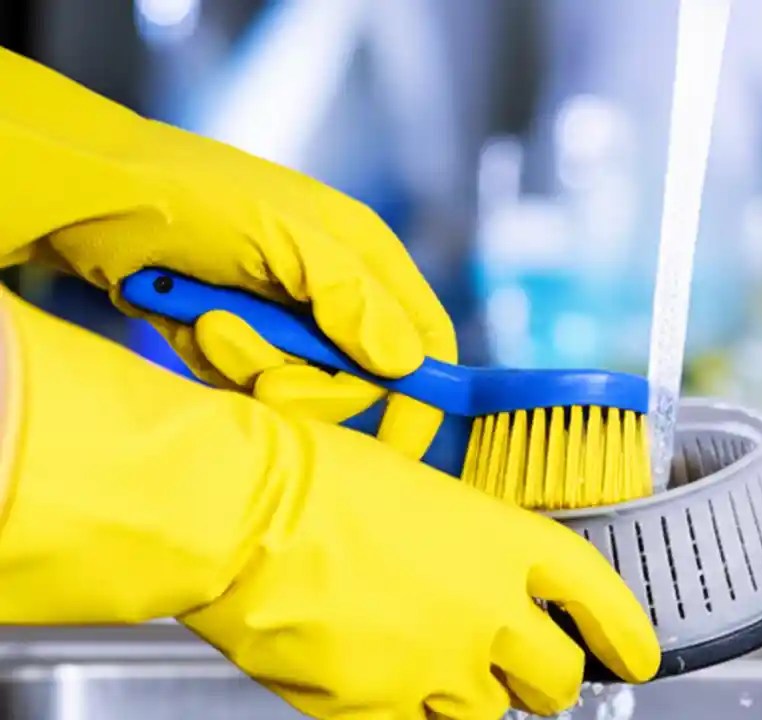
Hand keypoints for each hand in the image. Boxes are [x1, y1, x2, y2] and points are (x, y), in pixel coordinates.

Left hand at [0, 48, 451, 460]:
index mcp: (362, 255)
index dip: (421, 394)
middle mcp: (331, 288)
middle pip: (357, 379)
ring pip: (298, 384)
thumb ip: (353, 297)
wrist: (89, 196)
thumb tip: (408, 363)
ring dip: (250, 365)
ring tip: (210, 323)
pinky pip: (246, 382)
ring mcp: (281, 315)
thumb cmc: (195, 199)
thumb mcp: (286, 236)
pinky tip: (191, 323)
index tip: (400, 446)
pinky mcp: (234, 335)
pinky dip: (217, 362)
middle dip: (308, 384)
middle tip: (267, 380)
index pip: (423, 337)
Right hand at [0, 289, 660, 718]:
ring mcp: (435, 664)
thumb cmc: (314, 477)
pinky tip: (388, 689)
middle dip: (549, 681)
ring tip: (439, 671)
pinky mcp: (378, 708)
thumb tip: (473, 584)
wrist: (242, 513)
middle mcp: (486, 608)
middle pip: (556, 678)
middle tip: (531, 677)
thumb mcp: (419, 492)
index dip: (627, 632)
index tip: (641, 656)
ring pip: (489, 718)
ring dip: (475, 701)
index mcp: (504, 540)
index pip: (597, 594)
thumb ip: (465, 550)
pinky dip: (412, 718)